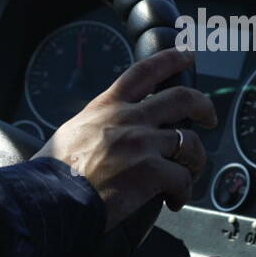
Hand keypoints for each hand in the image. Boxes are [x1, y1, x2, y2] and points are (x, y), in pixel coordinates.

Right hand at [33, 48, 216, 231]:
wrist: (47, 200)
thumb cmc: (52, 174)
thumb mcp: (72, 132)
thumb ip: (97, 126)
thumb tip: (105, 134)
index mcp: (107, 106)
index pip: (144, 71)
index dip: (170, 59)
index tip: (186, 54)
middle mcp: (128, 118)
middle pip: (182, 98)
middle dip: (203, 106)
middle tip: (209, 118)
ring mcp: (142, 143)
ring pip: (190, 142)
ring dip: (195, 161)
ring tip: (188, 175)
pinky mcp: (151, 171)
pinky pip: (183, 179)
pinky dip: (183, 193)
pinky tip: (173, 202)